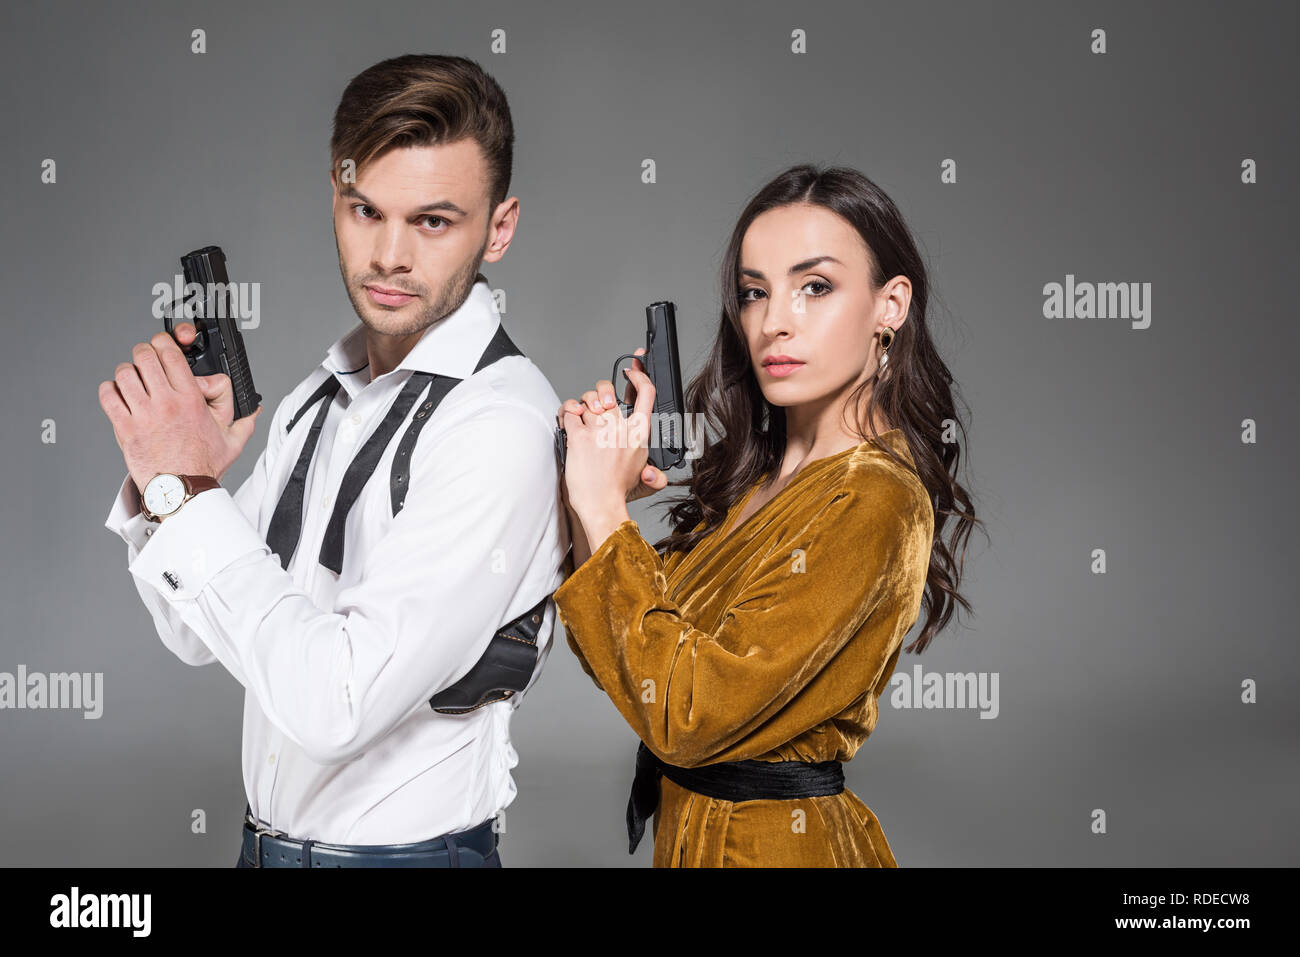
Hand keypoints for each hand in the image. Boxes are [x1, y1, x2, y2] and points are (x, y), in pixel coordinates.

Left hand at [98, 322, 261, 493]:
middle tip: (146, 361)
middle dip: (144, 353)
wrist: (182, 490)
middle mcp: (166, 403)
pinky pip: (108, 396)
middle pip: (144, 356)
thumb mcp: (232, 440)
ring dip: (127, 372)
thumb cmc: (202, 467)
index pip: (171, 353)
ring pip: (124, 373)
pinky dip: (109, 390)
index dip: (164, 343)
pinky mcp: (125, 429)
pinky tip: (118, 395)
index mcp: (191, 400)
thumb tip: (253, 409)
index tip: (164, 347)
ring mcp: (143, 415)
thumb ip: (244, 420)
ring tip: (133, 379)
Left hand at [555, 347, 667, 519]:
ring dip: (582, 406)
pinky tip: (569, 420)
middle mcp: (620, 429)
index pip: (645, 393)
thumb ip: (656, 474)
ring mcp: (599, 431)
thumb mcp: (646, 481)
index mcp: (639, 434)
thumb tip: (654, 473)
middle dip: (599, 394)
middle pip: (607, 393)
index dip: (639, 375)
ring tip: (581, 417)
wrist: (601, 505)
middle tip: (597, 405)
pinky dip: (566, 413)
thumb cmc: (618, 492)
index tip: (632, 368)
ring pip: (587, 401)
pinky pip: (570, 413)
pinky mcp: (579, 437)